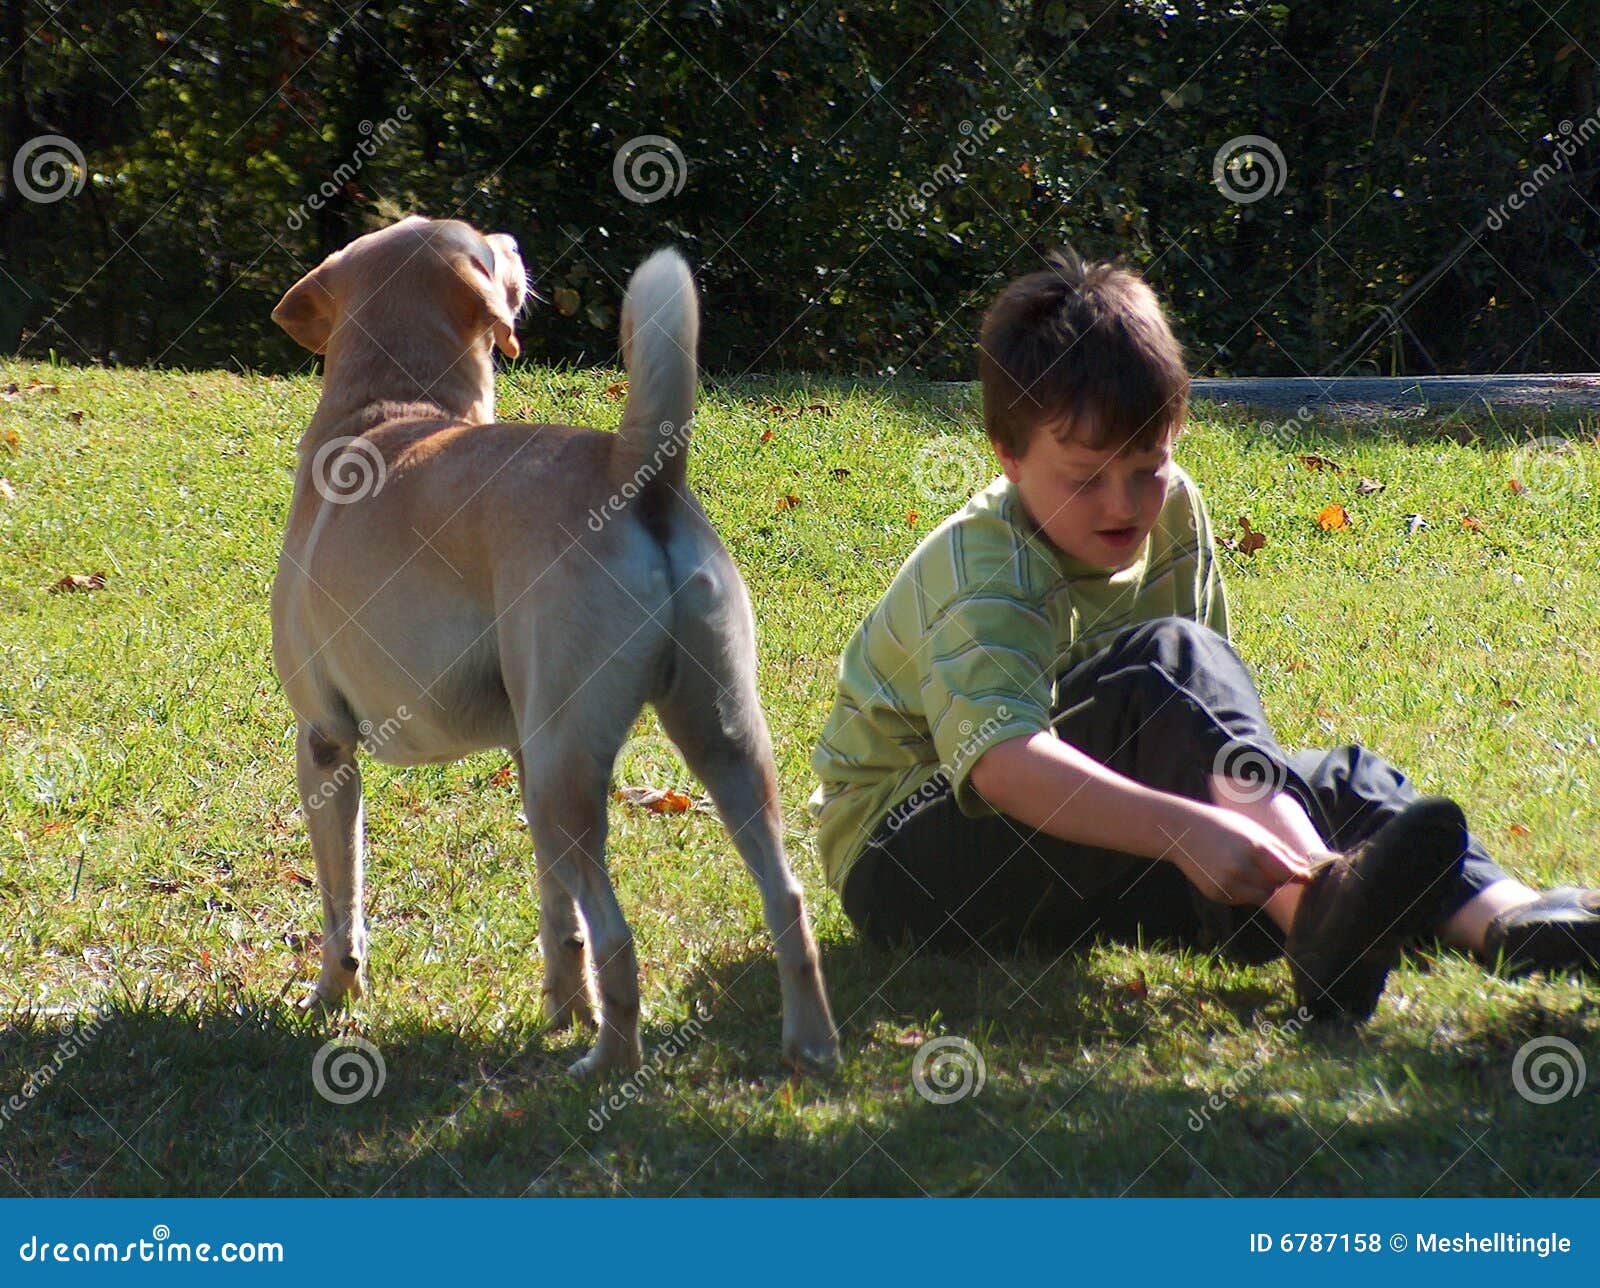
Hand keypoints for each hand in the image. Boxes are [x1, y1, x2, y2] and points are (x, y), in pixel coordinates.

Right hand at [1164, 806, 1313, 905]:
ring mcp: (1228, 884)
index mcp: (1254, 848)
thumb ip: (1281, 851)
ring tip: (1246, 867)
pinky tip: (1231, 873)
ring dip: (1262, 886)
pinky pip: (1243, 899)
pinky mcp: (1218, 894)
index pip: (1288, 872)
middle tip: (1263, 863)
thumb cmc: (1222, 825)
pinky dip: (1244, 890)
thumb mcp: (1253, 830)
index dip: (1300, 876)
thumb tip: (1306, 869)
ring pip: (1262, 895)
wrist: (1182, 831)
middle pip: (1276, 885)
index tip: (1309, 878)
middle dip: (1276, 877)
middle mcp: (1242, 869)